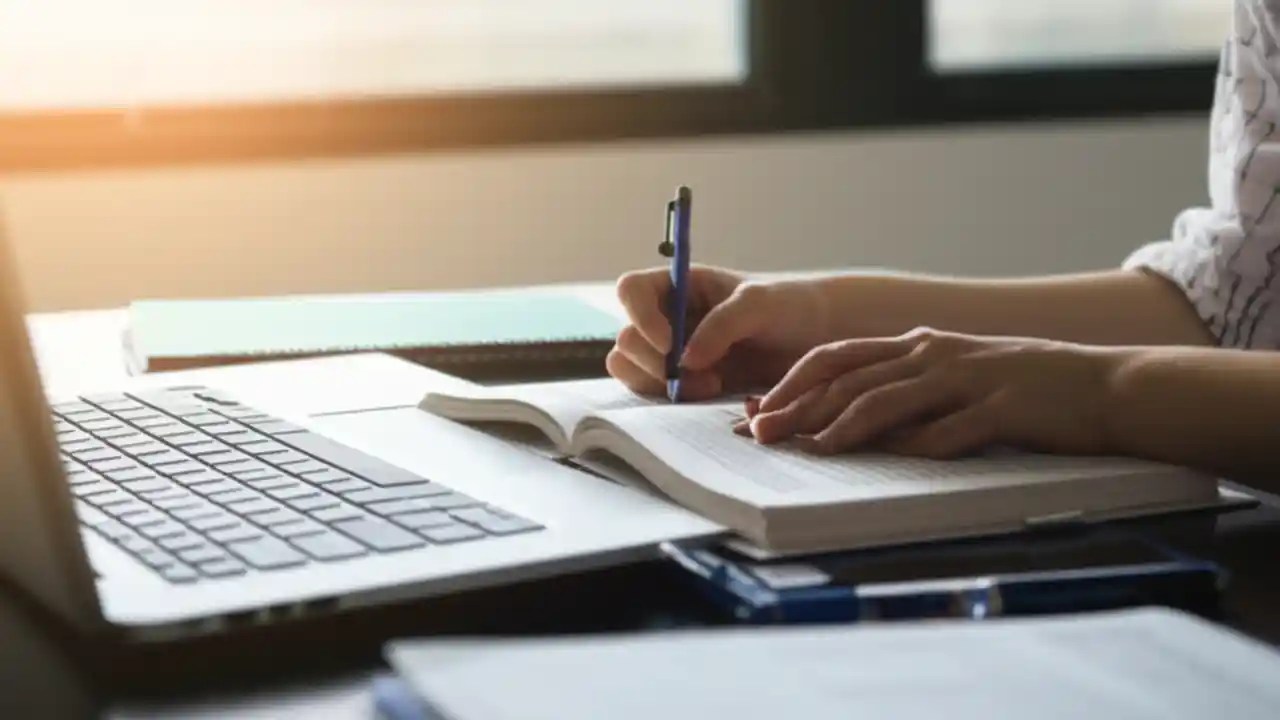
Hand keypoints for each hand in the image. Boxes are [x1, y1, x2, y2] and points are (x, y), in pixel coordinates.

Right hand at [608, 266, 831, 399]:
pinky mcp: (682, 382)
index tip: (670, 343)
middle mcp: (667, 317)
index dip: (640, 316)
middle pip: (627, 338)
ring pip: (631, 369)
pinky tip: (712, 394)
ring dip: (659, 384)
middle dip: (657, 362)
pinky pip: (653, 393)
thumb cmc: (792, 307)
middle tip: (704, 375)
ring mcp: (671, 352)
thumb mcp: (762, 304)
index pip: (631, 290)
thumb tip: (684, 360)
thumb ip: (723, 324)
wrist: (818, 342)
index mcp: (679, 285)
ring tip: (710, 386)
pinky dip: (672, 400)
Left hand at [744, 328, 1124, 457]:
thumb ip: (905, 393)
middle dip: (798, 405)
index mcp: (919, 345)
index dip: (792, 383)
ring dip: (841, 426)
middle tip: (759, 433)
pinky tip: (885, 462)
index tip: (755, 411)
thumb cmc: (1026, 390)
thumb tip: (844, 423)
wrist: (1106, 387)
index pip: (838, 359)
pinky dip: (913, 446)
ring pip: (889, 399)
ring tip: (806, 449)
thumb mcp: (956, 379)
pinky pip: (949, 431)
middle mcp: (935, 355)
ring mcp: (968, 379)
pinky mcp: (1002, 408)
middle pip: (850, 377)